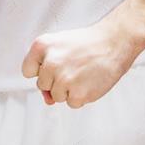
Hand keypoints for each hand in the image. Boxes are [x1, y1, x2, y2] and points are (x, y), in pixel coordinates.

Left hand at [22, 14, 144, 107]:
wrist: (116, 41)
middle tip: (75, 66)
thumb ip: (47, 70)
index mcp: (41, 46)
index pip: (28, 71)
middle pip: (42, 85)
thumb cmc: (90, 43)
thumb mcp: (62, 46)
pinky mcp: (77, 94)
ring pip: (57, 96)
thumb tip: (47, 99)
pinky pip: (72, 103)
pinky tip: (90, 81)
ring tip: (84, 72)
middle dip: (57, 80)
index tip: (56, 64)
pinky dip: (82, 96)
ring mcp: (63, 80)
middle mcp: (49, 63)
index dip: (42, 71)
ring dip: (70, 89)